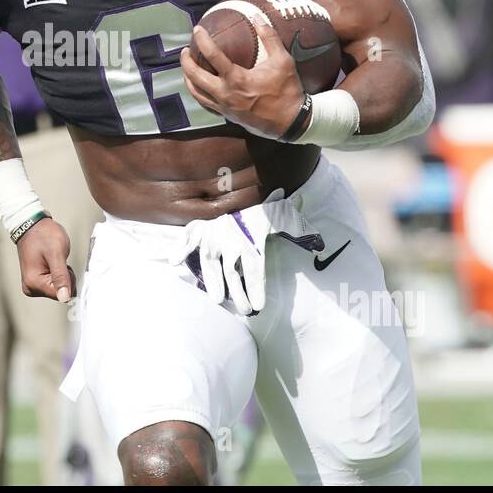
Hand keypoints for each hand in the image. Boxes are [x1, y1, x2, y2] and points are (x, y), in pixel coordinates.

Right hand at [17, 217, 74, 302]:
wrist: (32, 225)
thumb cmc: (43, 235)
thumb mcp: (56, 254)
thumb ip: (61, 277)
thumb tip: (64, 298)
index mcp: (34, 283)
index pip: (61, 295)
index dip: (68, 280)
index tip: (63, 265)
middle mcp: (30, 287)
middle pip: (59, 293)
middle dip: (64, 277)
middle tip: (58, 260)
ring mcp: (32, 285)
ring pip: (58, 289)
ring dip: (61, 274)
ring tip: (53, 259)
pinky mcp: (35, 281)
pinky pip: (54, 284)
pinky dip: (57, 273)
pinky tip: (51, 262)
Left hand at [180, 18, 306, 140]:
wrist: (290, 121)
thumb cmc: (287, 90)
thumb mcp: (283, 60)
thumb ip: (269, 37)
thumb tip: (257, 17)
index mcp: (237, 79)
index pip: (212, 55)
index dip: (202, 40)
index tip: (196, 30)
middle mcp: (225, 93)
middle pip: (195, 76)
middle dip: (186, 62)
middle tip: (185, 50)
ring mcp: (223, 106)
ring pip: (196, 93)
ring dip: (188, 78)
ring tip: (187, 67)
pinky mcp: (226, 115)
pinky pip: (205, 103)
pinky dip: (198, 93)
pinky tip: (199, 86)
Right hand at [184, 189, 325, 315]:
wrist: (241, 182)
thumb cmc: (264, 205)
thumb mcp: (284, 215)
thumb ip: (299, 229)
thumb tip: (319, 243)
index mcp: (251, 239)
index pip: (254, 269)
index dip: (256, 288)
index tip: (258, 307)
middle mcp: (231, 239)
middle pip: (233, 272)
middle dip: (237, 293)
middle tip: (241, 310)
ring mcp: (213, 233)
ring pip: (211, 261)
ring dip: (212, 281)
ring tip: (215, 299)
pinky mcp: (200, 227)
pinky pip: (188, 239)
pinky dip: (180, 249)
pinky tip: (174, 262)